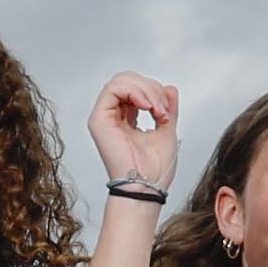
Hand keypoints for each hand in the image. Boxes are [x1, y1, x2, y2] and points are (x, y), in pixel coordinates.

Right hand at [92, 72, 182, 194]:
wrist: (147, 186)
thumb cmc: (154, 170)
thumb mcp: (167, 129)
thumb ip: (168, 108)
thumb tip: (169, 88)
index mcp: (126, 119)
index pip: (135, 88)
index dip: (153, 91)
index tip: (166, 112)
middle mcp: (113, 116)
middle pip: (127, 80)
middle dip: (151, 88)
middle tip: (162, 110)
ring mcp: (104, 117)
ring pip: (121, 81)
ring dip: (145, 90)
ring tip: (157, 111)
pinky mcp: (99, 119)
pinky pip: (113, 88)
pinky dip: (135, 91)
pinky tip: (146, 107)